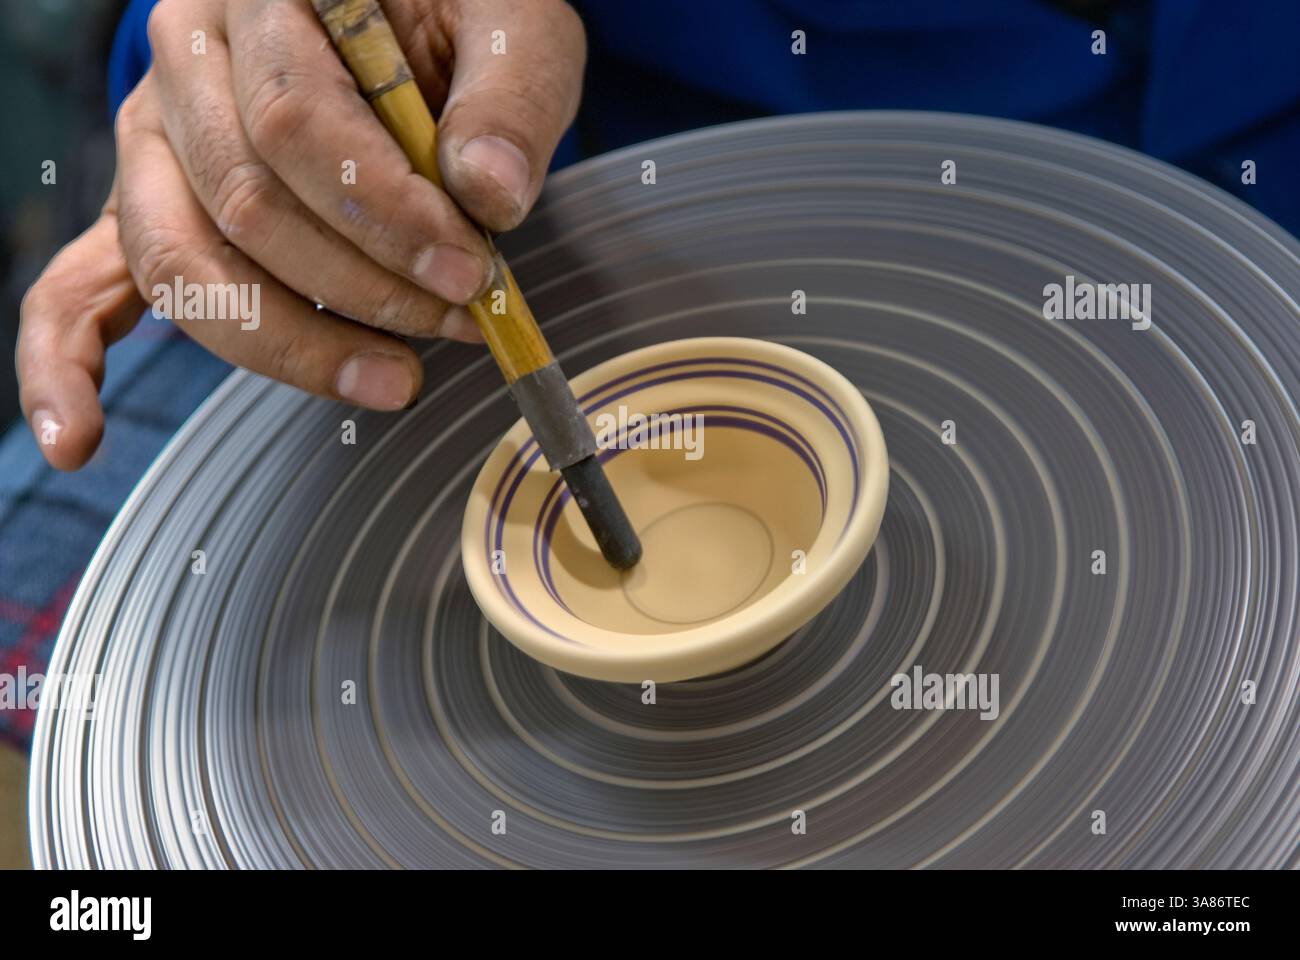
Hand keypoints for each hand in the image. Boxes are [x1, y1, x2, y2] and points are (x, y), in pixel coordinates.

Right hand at [17, 0, 585, 468]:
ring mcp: (154, 143)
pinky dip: (68, 367)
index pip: (295, 121)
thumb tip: (490, 194)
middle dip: (364, 287)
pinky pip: (77, 291)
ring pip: (182, 264)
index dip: (385, 215)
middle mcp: (186, 64)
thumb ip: (505, 95)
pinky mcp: (147, 211)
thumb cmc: (459, 23)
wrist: (404, 22)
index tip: (471, 272)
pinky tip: (78, 441)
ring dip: (290, 344)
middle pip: (243, 204)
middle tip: (461, 321)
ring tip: (393, 382)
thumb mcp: (510, 26)